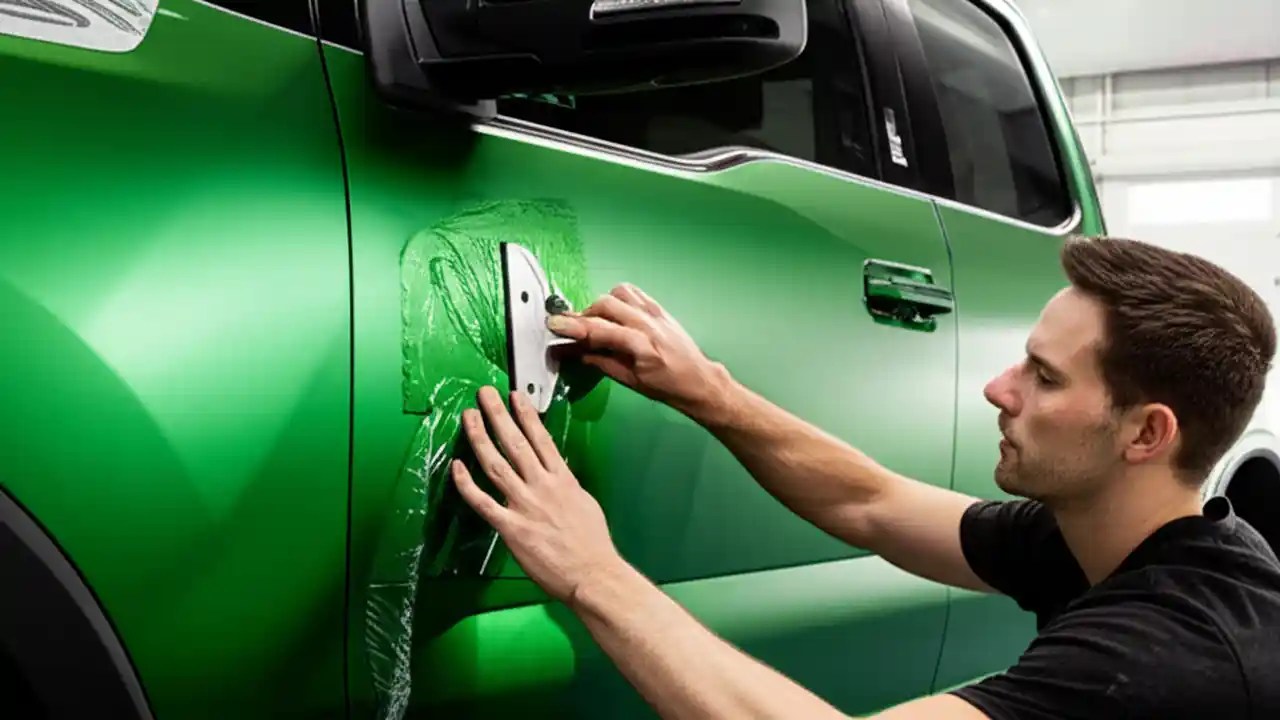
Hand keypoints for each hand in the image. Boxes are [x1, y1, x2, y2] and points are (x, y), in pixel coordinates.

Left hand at [452, 386, 624, 603]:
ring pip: (496, 465)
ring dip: (480, 437)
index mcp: (562, 479)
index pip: (540, 438)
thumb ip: (566, 484)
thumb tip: (555, 474)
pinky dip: (467, 484)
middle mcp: (542, 486)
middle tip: (485, 393)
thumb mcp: (584, 502)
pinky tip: (457, 466)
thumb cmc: (592, 543)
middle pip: (515, 443)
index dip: (525, 414)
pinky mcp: (511, 528)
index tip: (514, 396)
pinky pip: (483, 502)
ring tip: (469, 416)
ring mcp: (524, 505)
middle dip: (498, 414)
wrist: (592, 573)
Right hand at [549, 284, 728, 418]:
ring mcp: (655, 312)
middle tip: (574, 330)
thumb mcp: (630, 381)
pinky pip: (632, 292)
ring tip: (597, 322)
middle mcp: (649, 324)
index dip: (575, 326)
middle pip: (606, 305)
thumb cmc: (666, 386)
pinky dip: (617, 299)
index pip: (602, 329)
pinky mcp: (659, 307)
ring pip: (617, 293)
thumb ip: (602, 362)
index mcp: (642, 347)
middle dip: (584, 315)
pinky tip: (614, 314)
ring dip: (601, 306)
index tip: (555, 325)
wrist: (698, 378)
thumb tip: (576, 351)